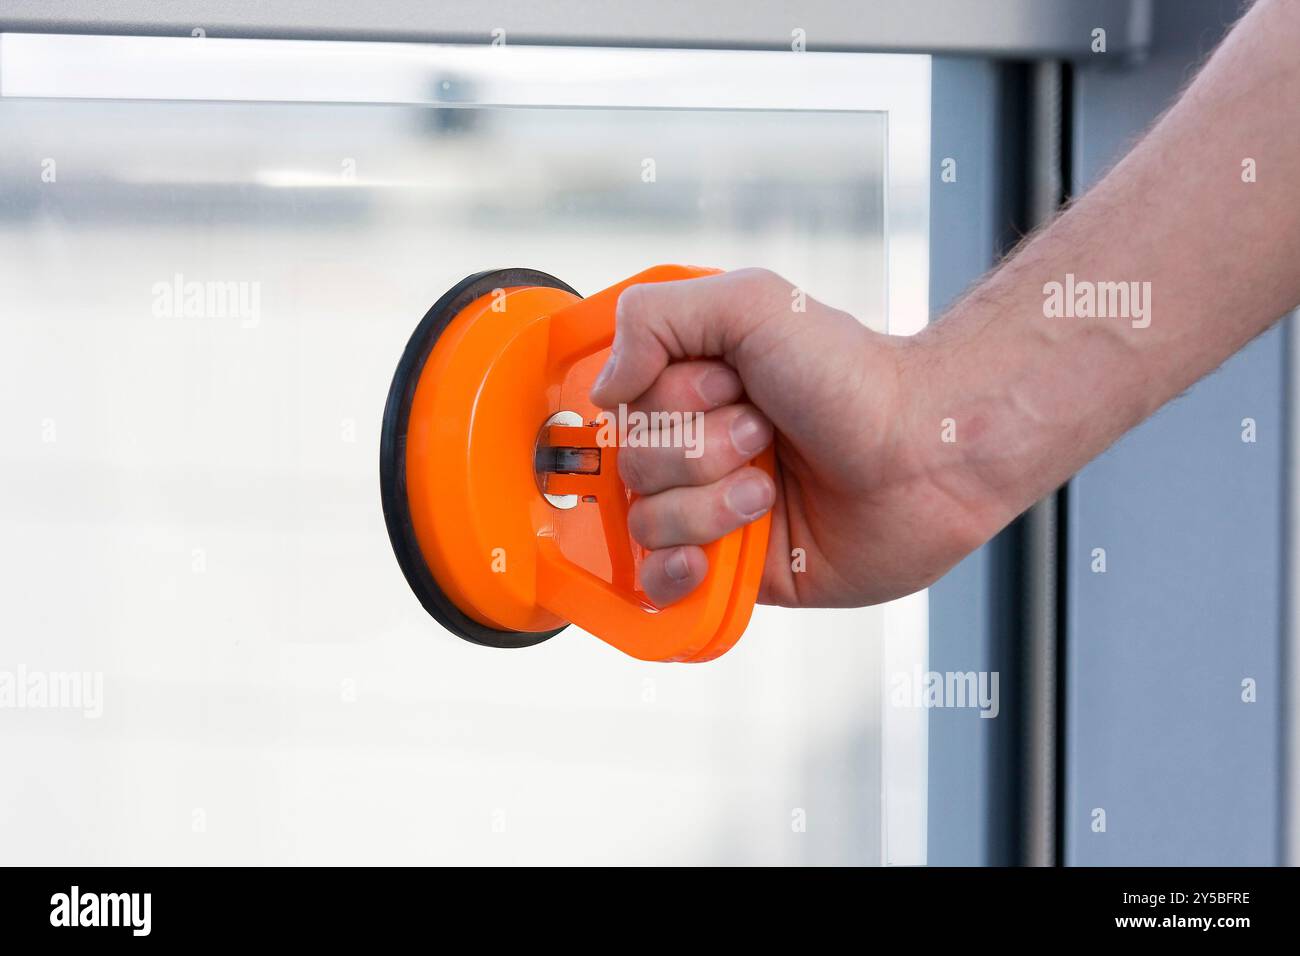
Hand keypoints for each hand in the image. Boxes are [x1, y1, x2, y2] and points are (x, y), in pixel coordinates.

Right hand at [589, 268, 1004, 608]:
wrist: (926, 453)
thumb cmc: (854, 375)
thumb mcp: (750, 302)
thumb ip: (653, 316)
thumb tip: (602, 387)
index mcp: (693, 388)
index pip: (622, 407)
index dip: (669, 401)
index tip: (728, 384)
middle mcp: (697, 448)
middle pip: (631, 466)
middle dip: (700, 450)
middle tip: (764, 433)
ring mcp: (713, 510)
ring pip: (647, 524)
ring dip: (711, 505)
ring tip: (772, 485)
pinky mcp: (736, 569)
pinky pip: (663, 587)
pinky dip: (677, 573)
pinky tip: (710, 557)